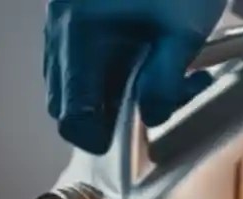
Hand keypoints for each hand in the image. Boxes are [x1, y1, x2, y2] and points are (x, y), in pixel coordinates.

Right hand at [44, 0, 227, 153]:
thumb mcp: (182, 33)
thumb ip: (164, 84)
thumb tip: (149, 118)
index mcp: (80, 32)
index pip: (72, 115)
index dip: (99, 136)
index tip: (131, 138)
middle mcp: (59, 27)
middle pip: (67, 102)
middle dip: (109, 114)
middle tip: (158, 99)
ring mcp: (59, 20)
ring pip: (71, 83)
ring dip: (110, 92)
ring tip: (159, 74)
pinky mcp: (69, 15)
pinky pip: (76, 60)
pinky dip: (106, 70)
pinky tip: (143, 56)